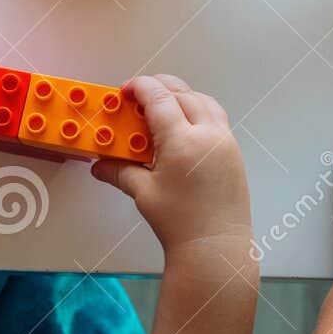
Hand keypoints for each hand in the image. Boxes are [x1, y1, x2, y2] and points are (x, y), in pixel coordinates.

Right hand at [92, 75, 251, 255]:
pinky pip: (216, 117)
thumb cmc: (180, 222)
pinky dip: (198, 110)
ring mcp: (225, 141)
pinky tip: (183, 127)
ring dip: (182, 96)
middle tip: (138, 96)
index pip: (160, 98)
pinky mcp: (233, 152)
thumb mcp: (143, 194)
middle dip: (159, 87)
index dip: (140, 87)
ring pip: (204, 101)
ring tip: (162, 107)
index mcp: (183, 141)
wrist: (215, 246)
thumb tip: (99, 165)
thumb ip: (120, 172)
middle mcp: (208, 134)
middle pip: (183, 93)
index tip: (126, 90)